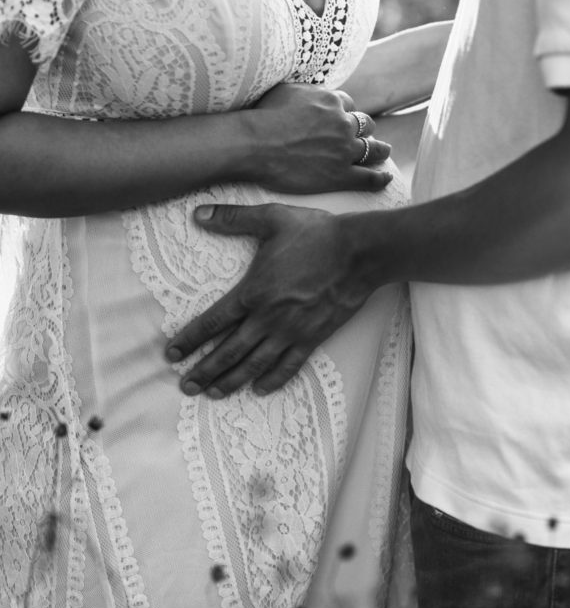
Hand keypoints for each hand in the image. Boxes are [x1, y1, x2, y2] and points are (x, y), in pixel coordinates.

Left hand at [165, 203, 373, 397]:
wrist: (358, 252)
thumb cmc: (316, 234)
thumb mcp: (271, 218)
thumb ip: (232, 218)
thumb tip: (198, 213)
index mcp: (253, 291)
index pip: (212, 322)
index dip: (190, 340)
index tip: (172, 354)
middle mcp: (268, 318)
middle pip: (228, 351)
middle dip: (204, 370)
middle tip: (185, 385)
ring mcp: (291, 331)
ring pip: (254, 364)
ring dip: (231, 381)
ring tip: (213, 393)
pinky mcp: (313, 338)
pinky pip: (289, 366)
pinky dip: (272, 380)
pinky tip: (259, 388)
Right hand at [241, 83, 390, 193]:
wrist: (256, 143)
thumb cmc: (264, 116)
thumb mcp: (286, 90)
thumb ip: (305, 91)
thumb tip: (310, 91)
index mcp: (331, 102)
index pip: (348, 104)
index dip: (347, 111)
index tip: (345, 117)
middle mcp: (343, 124)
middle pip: (364, 124)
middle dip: (365, 128)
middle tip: (365, 134)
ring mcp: (344, 150)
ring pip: (372, 148)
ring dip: (379, 149)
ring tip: (384, 151)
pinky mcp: (340, 175)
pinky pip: (368, 178)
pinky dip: (380, 178)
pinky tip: (386, 177)